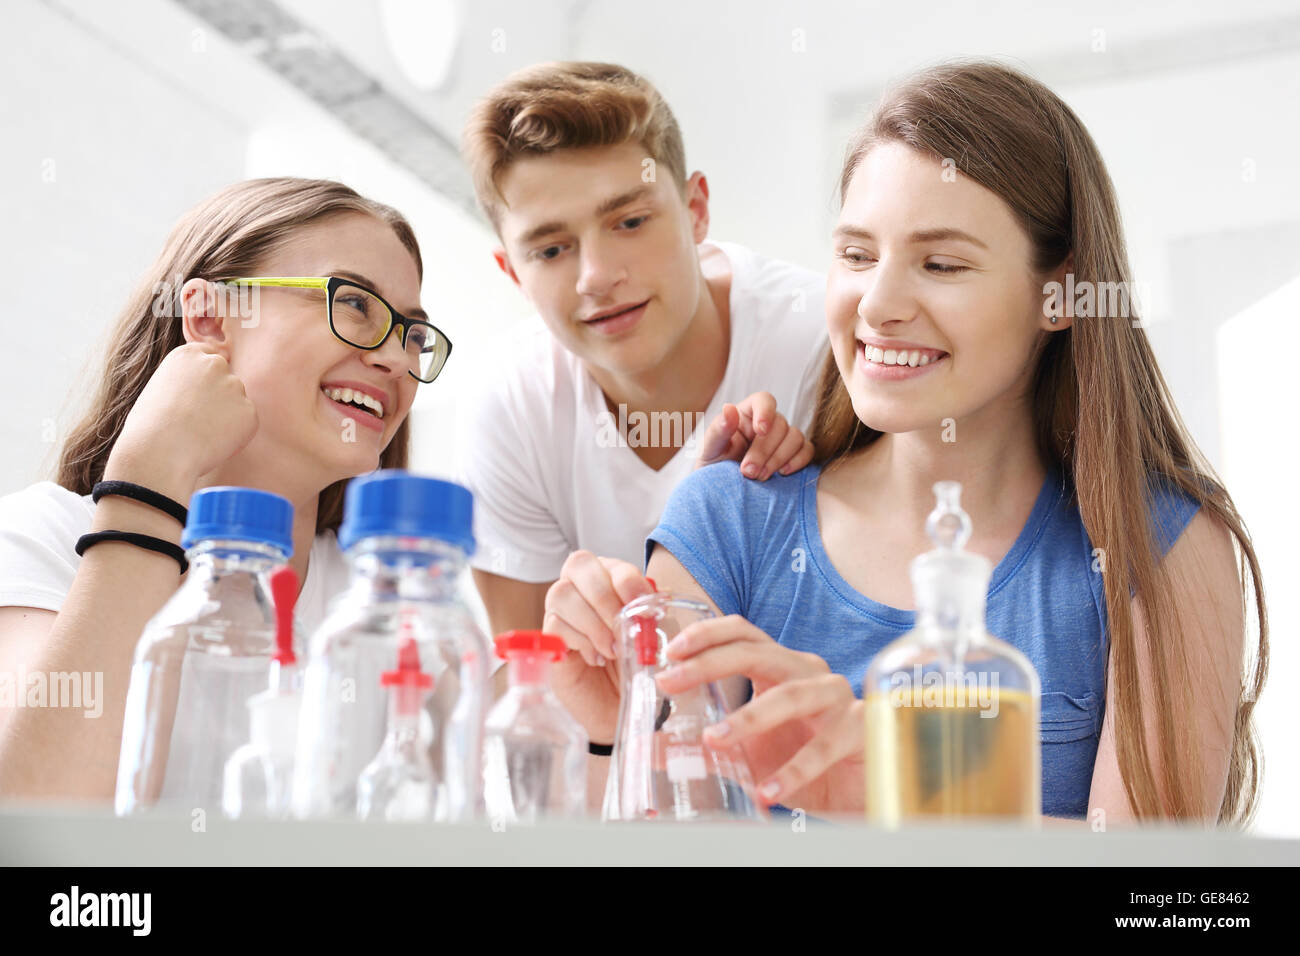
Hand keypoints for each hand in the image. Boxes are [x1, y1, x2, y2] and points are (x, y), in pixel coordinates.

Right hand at [105, 343, 258, 501]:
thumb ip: (186, 381)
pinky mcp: (249, 411)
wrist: (158, 450)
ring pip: (236, 401)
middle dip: (218, 396)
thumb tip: (202, 391)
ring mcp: (235, 386)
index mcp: (189, 354)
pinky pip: (246, 423)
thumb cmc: (149, 427)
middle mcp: (215, 364)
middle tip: (197, 419)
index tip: (195, 396)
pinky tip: (212, 442)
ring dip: (226, 415)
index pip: (208, 357)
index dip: (203, 380)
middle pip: (226, 378)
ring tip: (199, 433)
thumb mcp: (159, 389)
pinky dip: (235, 434)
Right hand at [543, 551, 652, 741]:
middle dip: (604, 596)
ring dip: (593, 623)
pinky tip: (596, 658)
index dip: (626, 580)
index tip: (643, 606)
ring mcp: (560, 613)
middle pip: (577, 565)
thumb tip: (659, 598)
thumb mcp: (652, 636)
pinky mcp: (549, 641)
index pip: (608, 563)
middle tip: (622, 628)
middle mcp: (580, 589)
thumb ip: (653, 613)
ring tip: (612, 650)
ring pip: (562, 594)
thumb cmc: (635, 665)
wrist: (621, 706)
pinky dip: (581, 641)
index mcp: (607, 580)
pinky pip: (556, 626)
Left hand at [656, 614, 863, 813]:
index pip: (741, 635)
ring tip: (713, 740)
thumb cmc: (804, 761)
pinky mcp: (860, 728)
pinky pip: (823, 746)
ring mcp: (836, 697)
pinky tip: (766, 791)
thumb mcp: (749, 753)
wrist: (859, 791)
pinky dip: (792, 771)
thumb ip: (707, 747)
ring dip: (748, 717)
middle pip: (756, 652)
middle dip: (709, 664)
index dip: (706, 635)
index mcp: (780, 667)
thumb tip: (652, 746)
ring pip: (789, 695)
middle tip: (671, 682)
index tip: (670, 652)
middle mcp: (808, 672)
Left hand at [693, 391, 813, 479]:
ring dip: (779, 458)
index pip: (764, 400)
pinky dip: (798, 461)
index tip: (760, 430)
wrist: (721, 490)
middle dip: (765, 450)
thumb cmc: (712, 465)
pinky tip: (782, 474)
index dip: (766, 412)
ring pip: (796, 437)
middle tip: (748, 472)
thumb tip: (728, 409)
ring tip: (760, 477)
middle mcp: (767, 422)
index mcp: (746, 413)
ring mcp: (782, 438)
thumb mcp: (709, 449)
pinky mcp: (792, 455)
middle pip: (780, 425)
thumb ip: (717, 430)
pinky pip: (807, 451)